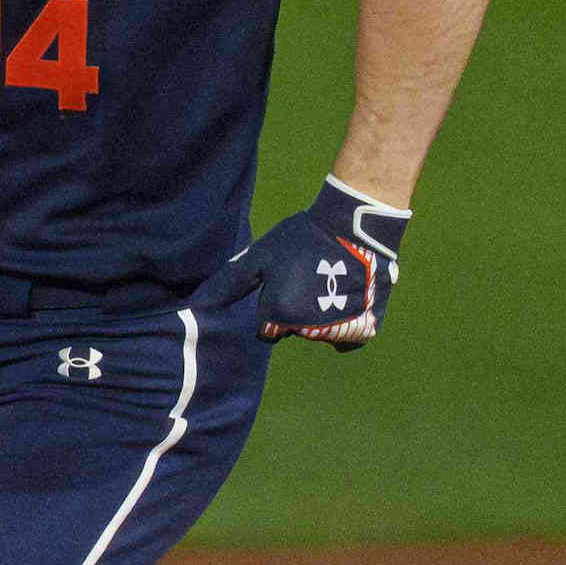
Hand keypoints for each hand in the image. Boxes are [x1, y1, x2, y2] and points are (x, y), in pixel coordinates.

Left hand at [200, 178, 407, 347]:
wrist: (354, 225)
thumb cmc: (302, 237)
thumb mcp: (261, 256)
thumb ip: (232, 283)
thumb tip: (199, 304)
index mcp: (279, 313)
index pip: (267, 328)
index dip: (274, 305)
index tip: (286, 283)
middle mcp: (307, 328)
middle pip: (295, 331)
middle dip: (298, 311)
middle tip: (310, 277)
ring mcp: (340, 328)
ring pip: (322, 334)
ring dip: (324, 316)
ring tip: (332, 281)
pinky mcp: (366, 326)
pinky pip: (350, 339)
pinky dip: (349, 327)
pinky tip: (348, 300)